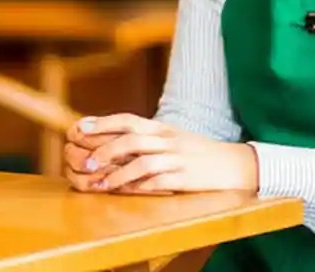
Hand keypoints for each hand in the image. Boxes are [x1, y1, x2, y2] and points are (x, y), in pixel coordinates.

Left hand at [65, 113, 258, 194]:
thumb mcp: (173, 137)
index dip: (102, 123)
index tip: (79, 128)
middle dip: (105, 149)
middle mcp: (168, 140)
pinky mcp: (185, 179)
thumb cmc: (199, 152)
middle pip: (131, 139)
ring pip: (142, 162)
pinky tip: (124, 193)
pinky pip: (158, 182)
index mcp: (162, 128)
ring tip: (99, 183)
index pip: (128, 120)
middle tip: (85, 161)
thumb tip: (114, 140)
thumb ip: (148, 137)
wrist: (235, 164)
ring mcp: (178, 159)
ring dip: (118, 173)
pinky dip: (139, 188)